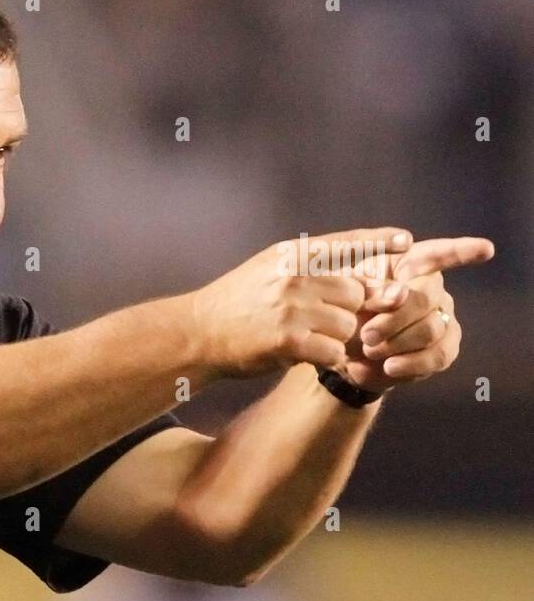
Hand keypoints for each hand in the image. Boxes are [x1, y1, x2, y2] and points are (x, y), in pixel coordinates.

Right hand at [190, 227, 410, 378]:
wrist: (196, 334)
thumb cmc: (235, 304)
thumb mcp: (268, 271)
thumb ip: (308, 269)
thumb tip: (358, 277)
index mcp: (291, 255)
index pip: (347, 243)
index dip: (379, 242)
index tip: (405, 241)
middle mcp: (294, 276)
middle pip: (356, 294)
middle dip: (349, 312)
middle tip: (327, 325)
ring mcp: (291, 308)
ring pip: (348, 326)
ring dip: (336, 339)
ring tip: (308, 340)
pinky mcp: (288, 340)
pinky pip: (333, 352)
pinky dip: (326, 359)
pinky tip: (304, 356)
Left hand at [334, 236, 493, 393]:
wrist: (344, 356)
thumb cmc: (344, 313)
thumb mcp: (343, 295)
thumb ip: (368, 287)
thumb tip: (398, 292)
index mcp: (407, 265)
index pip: (438, 253)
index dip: (462, 251)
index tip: (485, 250)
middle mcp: (432, 288)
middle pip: (426, 297)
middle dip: (395, 318)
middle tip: (366, 334)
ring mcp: (443, 317)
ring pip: (431, 328)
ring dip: (396, 343)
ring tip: (369, 350)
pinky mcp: (445, 346)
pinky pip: (438, 355)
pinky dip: (410, 364)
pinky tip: (389, 367)